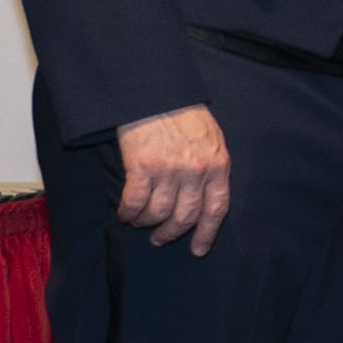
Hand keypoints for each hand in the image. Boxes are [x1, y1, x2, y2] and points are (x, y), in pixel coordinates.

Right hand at [114, 105, 230, 254]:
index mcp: (217, 165)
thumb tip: (204, 193)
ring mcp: (170, 170)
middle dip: (171, 233)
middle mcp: (196, 172)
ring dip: (147, 223)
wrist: (156, 92)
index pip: (217, 208)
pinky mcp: (143, 167)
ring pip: (159, 213)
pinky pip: (135, 202)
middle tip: (160, 238)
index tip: (198, 250)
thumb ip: (211, 166)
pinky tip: (125, 214)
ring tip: (140, 223)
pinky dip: (128, 212)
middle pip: (186, 217)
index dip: (207, 233)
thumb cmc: (183, 113)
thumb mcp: (211, 138)